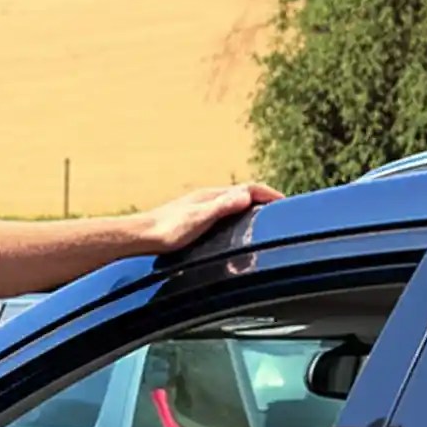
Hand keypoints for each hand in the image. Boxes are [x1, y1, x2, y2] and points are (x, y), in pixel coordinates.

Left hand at [140, 183, 283, 251]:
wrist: (140, 237)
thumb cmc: (167, 231)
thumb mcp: (199, 219)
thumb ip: (223, 207)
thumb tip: (248, 195)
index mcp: (212, 196)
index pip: (249, 189)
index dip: (269, 194)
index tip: (287, 203)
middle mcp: (207, 198)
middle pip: (242, 194)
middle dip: (263, 199)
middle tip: (281, 211)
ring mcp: (199, 208)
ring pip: (232, 203)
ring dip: (250, 207)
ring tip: (263, 219)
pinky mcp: (192, 219)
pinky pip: (222, 213)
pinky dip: (236, 217)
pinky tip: (233, 229)